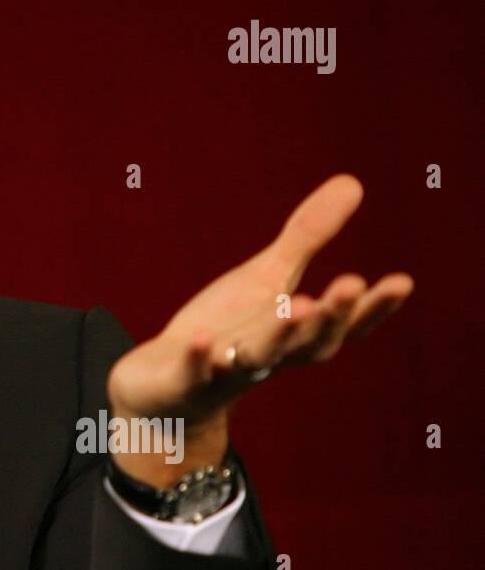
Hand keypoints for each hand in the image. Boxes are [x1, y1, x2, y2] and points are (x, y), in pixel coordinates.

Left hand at [107, 174, 413, 486]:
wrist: (169, 386)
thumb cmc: (229, 328)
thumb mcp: (268, 278)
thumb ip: (307, 237)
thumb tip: (353, 182)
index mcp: (297, 333)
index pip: (344, 323)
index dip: (373, 307)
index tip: (401, 282)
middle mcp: (272, 355)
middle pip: (309, 340)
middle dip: (330, 314)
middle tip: (352, 284)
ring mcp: (229, 371)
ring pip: (260, 356)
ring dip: (279, 334)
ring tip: (298, 306)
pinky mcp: (187, 380)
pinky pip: (195, 370)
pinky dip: (201, 357)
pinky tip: (202, 338)